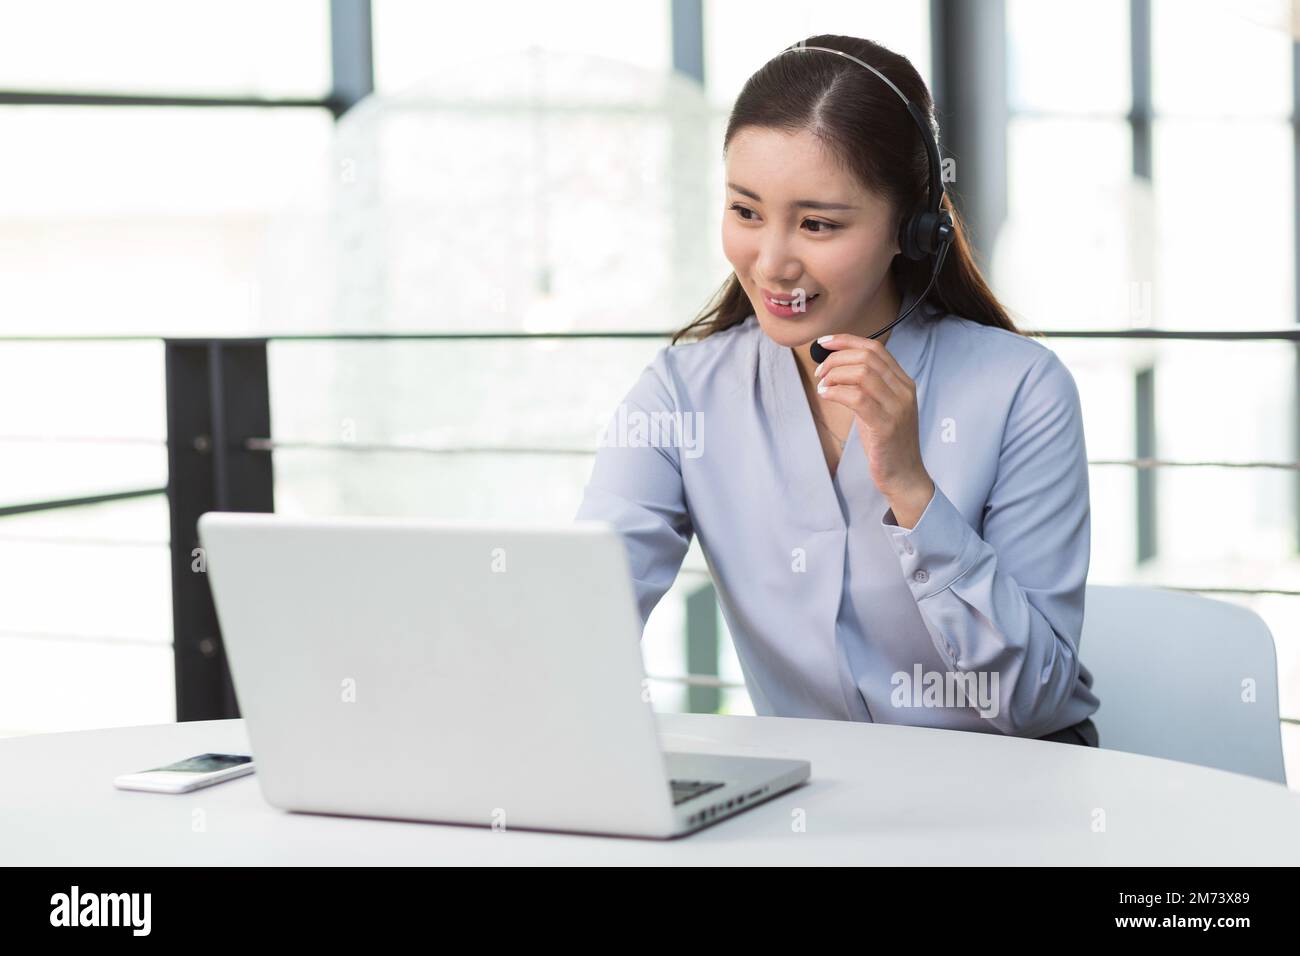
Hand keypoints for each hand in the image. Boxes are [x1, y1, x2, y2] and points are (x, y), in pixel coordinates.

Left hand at [813, 333, 933, 525]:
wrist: (904, 475)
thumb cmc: (886, 442)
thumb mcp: (878, 407)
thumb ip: (865, 387)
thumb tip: (834, 368)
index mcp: (903, 383)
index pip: (876, 348)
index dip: (847, 341)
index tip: (824, 343)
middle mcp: (904, 391)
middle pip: (867, 357)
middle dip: (836, 359)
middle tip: (820, 372)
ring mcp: (897, 407)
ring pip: (862, 374)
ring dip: (834, 374)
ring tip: (822, 384)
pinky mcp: (886, 425)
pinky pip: (857, 398)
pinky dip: (836, 392)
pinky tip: (826, 395)